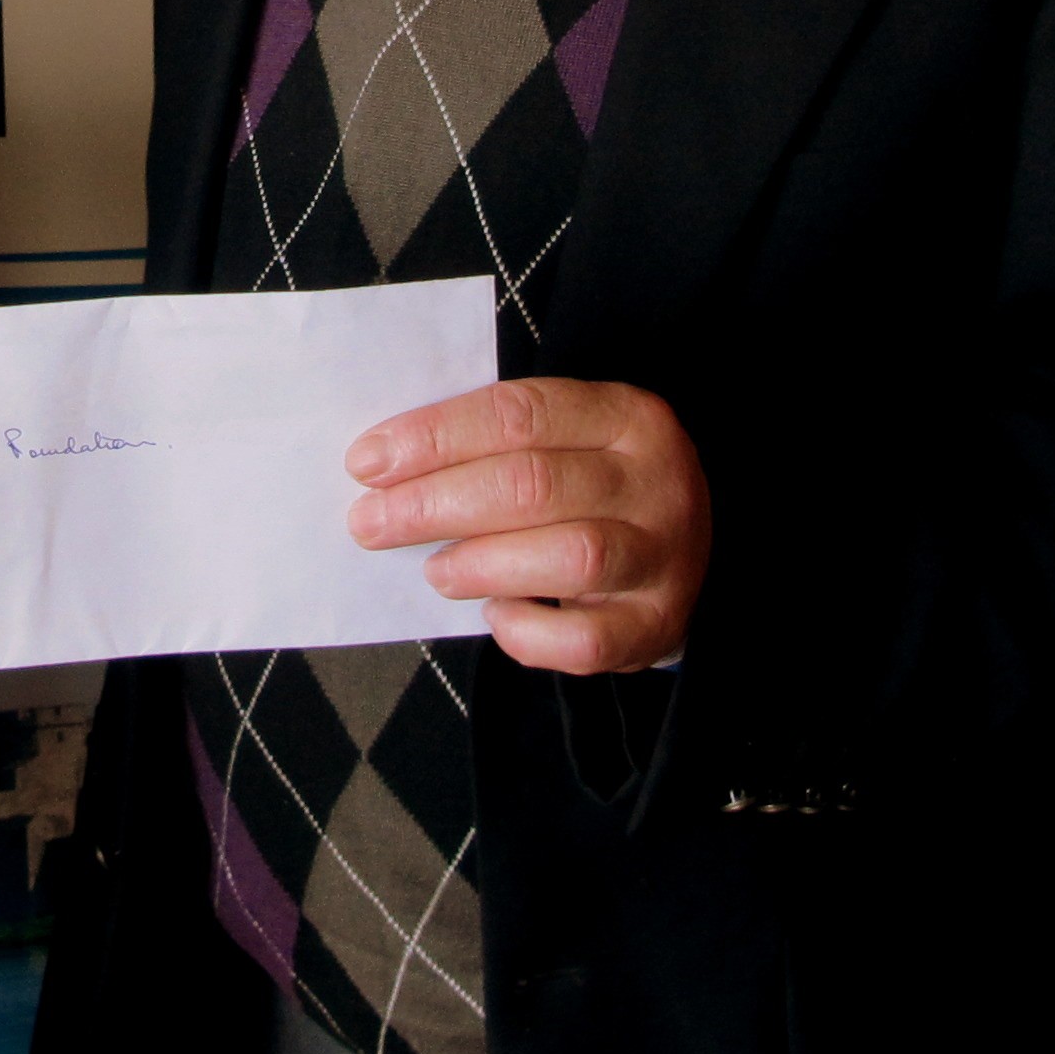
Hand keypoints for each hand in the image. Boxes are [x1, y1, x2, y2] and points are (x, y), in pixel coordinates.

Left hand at [346, 377, 710, 674]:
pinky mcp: (657, 626)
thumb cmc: (595, 487)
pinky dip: (528, 632)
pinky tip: (496, 616)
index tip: (368, 461)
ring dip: (481, 563)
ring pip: (568, 556)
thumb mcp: (568, 442)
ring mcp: (664, 557)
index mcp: (626, 415)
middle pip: (533, 484)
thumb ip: (496, 446)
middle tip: (369, 522)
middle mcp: (655, 482)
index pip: (519, 413)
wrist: (686, 550)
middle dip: (434, 503)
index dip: (435, 437)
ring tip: (434, 570)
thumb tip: (387, 467)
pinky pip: (585, 639)